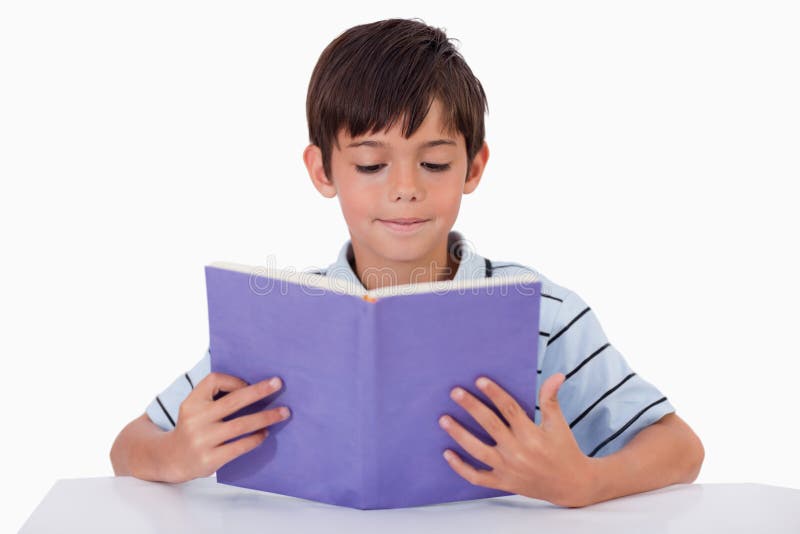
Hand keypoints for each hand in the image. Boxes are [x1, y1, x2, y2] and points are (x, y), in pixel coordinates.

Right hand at [163, 372, 290, 482]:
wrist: (171, 459)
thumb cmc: (193, 427)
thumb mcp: (195, 408)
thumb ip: (215, 397)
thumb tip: (254, 387)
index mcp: (192, 402)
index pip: (214, 381)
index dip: (234, 380)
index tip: (247, 384)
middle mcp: (195, 420)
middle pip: (233, 401)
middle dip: (259, 391)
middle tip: (278, 383)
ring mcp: (202, 441)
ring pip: (241, 424)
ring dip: (266, 417)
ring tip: (284, 412)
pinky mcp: (209, 460)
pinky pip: (239, 446)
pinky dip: (255, 438)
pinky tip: (265, 433)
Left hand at [438, 373, 597, 507]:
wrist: (571, 485)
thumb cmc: (564, 450)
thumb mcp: (558, 424)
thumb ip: (550, 399)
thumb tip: (556, 375)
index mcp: (532, 434)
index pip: (510, 409)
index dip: (495, 394)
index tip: (479, 380)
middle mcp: (518, 451)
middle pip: (490, 425)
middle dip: (471, 407)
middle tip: (455, 392)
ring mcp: (508, 468)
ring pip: (477, 450)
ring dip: (459, 434)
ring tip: (444, 419)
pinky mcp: (503, 482)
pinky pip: (477, 476)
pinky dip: (460, 467)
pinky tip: (447, 453)